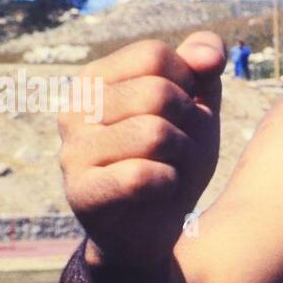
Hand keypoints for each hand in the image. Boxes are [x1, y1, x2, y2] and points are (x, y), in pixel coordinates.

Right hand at [58, 32, 226, 267]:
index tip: (184, 112)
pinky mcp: (82, 192)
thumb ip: (203, 67)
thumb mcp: (196, 107)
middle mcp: (74, 109)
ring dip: (183, 155)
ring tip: (172, 168)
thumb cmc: (173, 158)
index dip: (187, 84)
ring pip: (155, 134)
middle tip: (182, 147)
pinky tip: (161, 189)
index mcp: (96, 79)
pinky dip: (168, 182)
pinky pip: (141, 176)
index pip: (155, 56)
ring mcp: (72, 151)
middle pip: (158, 93)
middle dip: (188, 124)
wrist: (156, 228)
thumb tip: (210, 55)